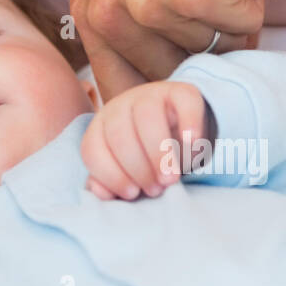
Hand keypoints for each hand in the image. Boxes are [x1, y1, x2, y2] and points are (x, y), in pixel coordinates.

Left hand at [70, 0, 285, 98]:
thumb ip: (135, 20)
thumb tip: (158, 90)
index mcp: (88, 5)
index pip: (121, 90)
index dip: (161, 88)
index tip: (183, 73)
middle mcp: (107, 10)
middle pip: (172, 77)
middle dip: (203, 42)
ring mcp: (148, 4)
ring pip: (212, 54)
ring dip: (229, 16)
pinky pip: (243, 32)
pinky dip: (253, 1)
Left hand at [81, 80, 211, 199]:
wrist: (182, 129)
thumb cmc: (148, 156)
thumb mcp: (128, 171)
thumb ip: (111, 182)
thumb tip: (102, 192)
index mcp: (101, 127)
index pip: (93, 148)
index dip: (110, 175)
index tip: (132, 194)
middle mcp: (121, 106)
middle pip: (119, 133)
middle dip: (137, 167)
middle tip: (156, 189)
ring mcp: (150, 95)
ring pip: (146, 115)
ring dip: (158, 151)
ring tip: (171, 178)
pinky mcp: (181, 91)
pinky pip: (184, 102)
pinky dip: (189, 123)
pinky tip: (192, 144)